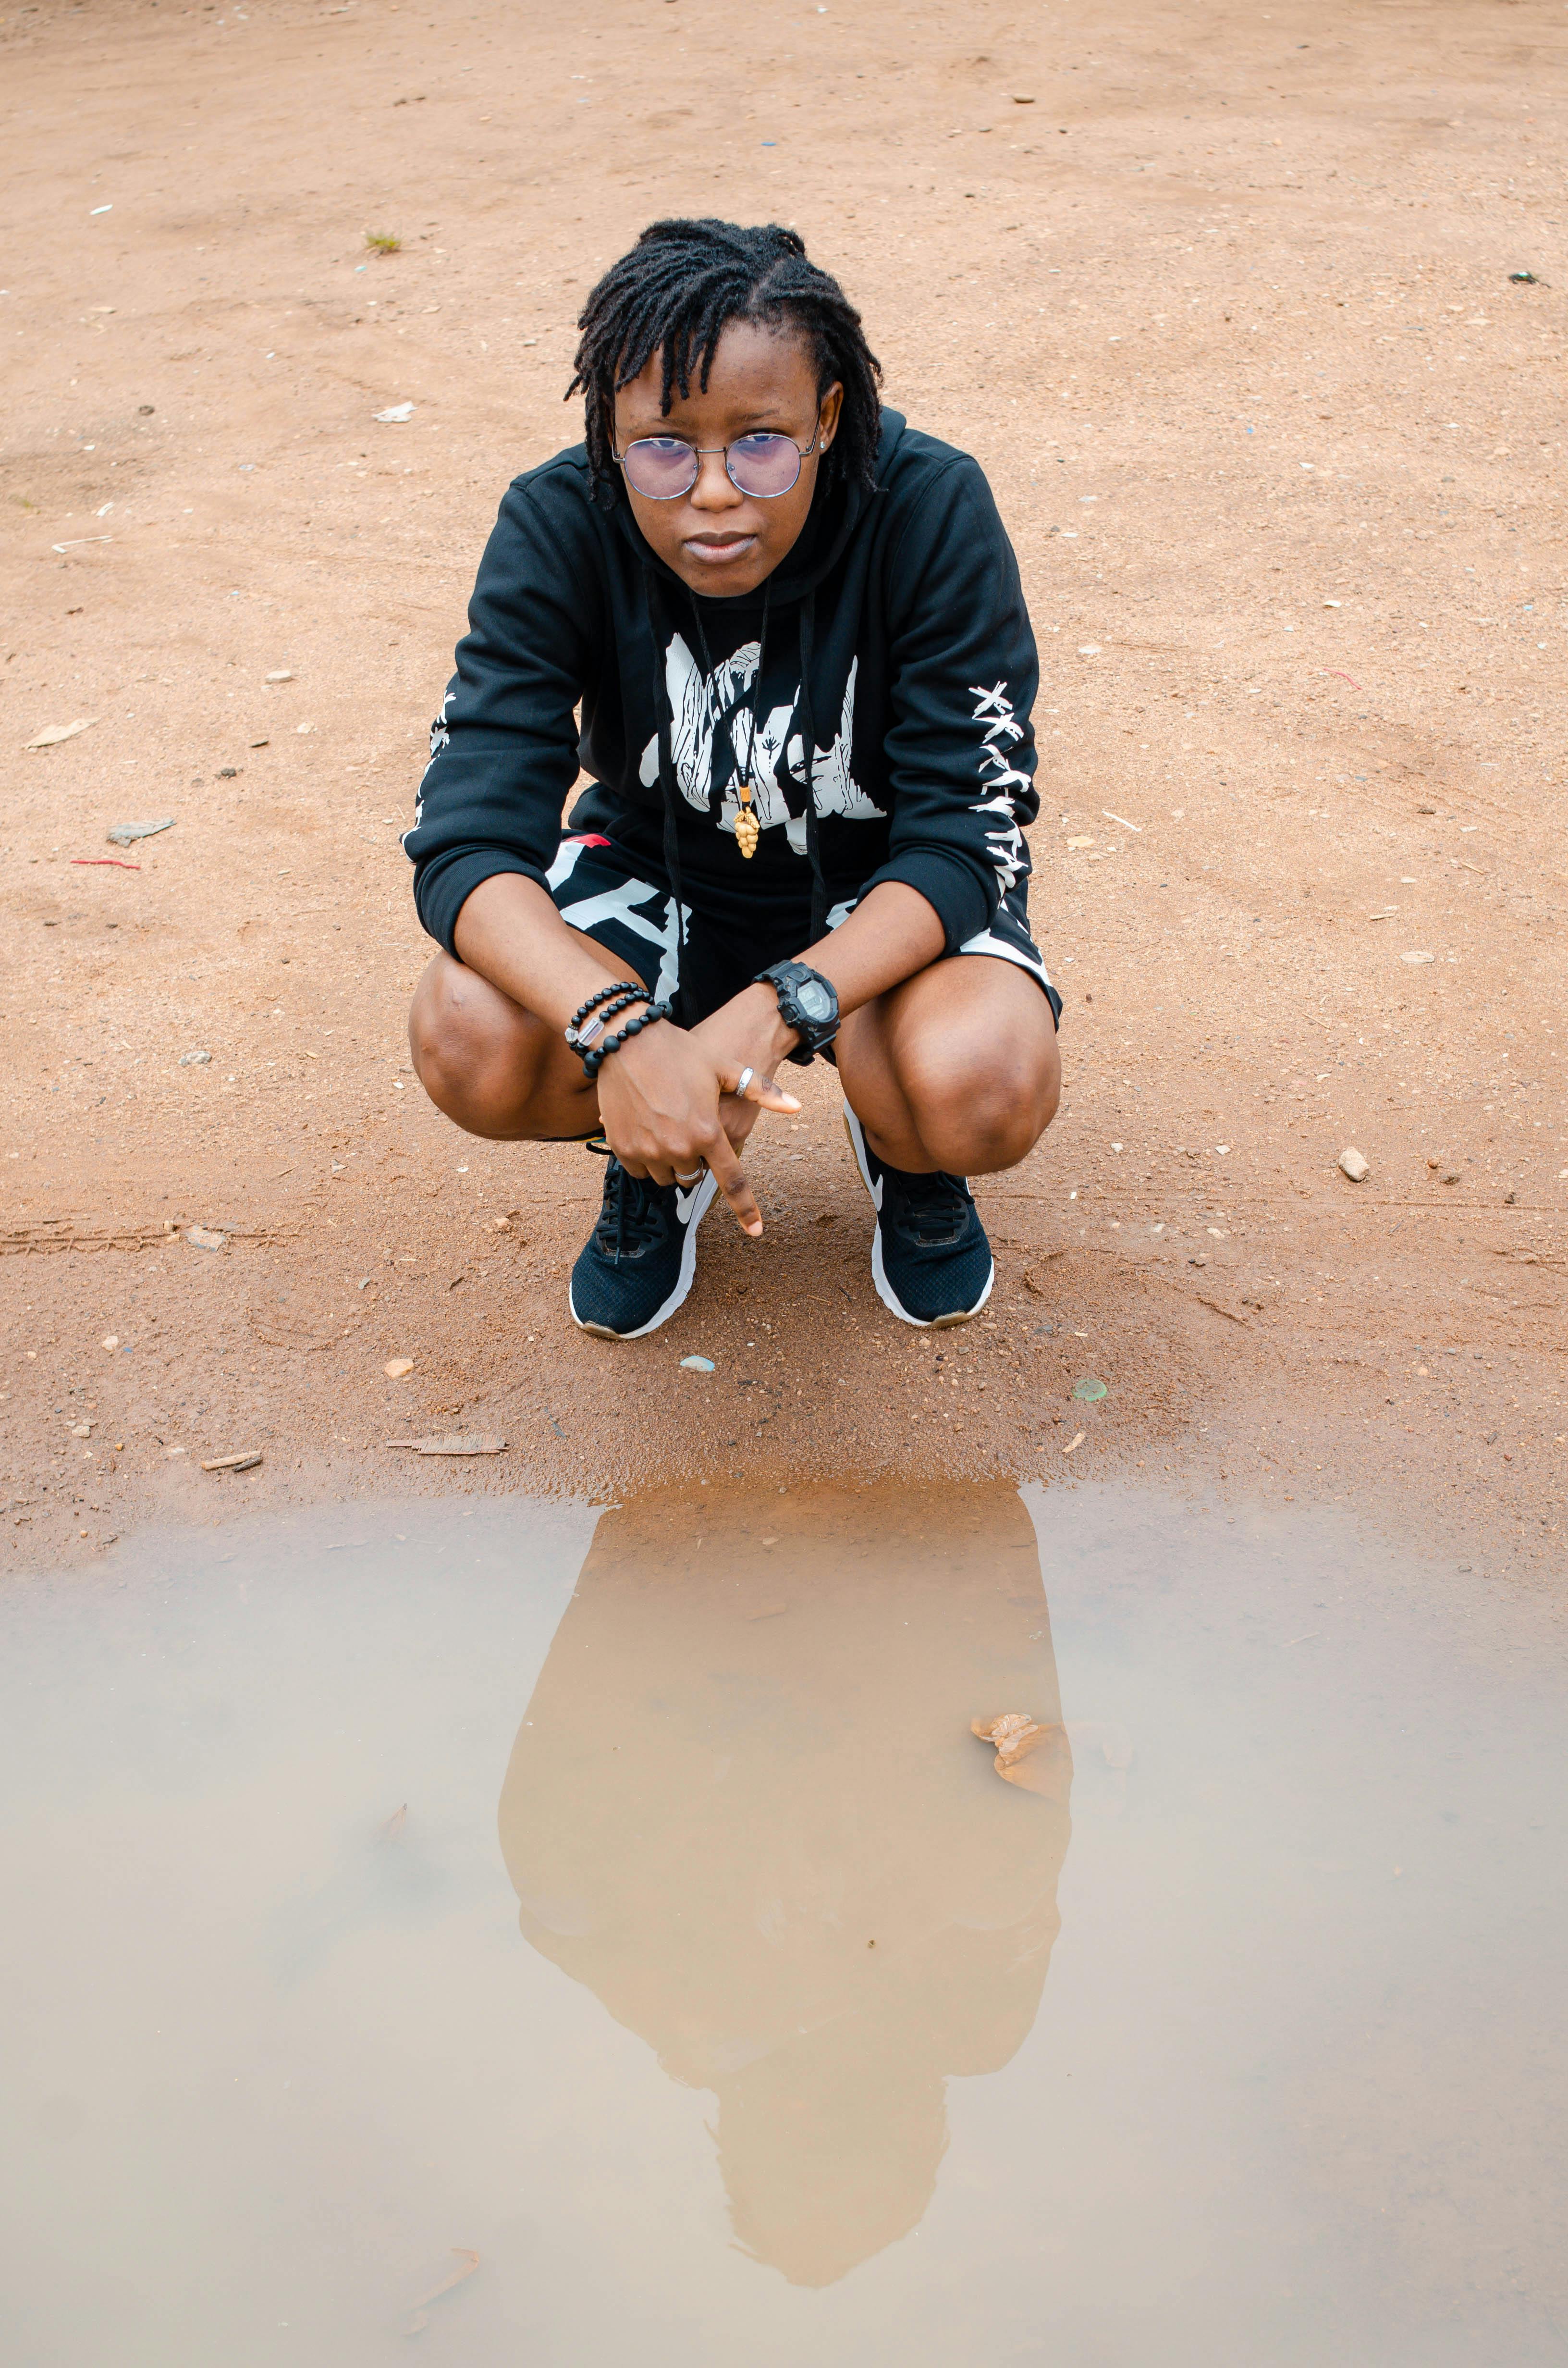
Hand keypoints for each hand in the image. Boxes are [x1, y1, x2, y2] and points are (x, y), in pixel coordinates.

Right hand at [596, 1006, 799, 1235]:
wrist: (627, 1041)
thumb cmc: (680, 1052)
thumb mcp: (724, 1067)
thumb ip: (761, 1091)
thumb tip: (796, 1106)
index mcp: (709, 1132)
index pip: (733, 1180)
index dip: (746, 1208)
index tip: (756, 1230)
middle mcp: (679, 1148)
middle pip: (694, 1176)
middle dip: (695, 1161)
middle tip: (689, 1130)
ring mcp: (648, 1150)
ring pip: (667, 1176)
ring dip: (670, 1161)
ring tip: (666, 1127)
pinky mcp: (623, 1148)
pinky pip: (640, 1170)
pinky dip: (646, 1157)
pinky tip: (646, 1130)